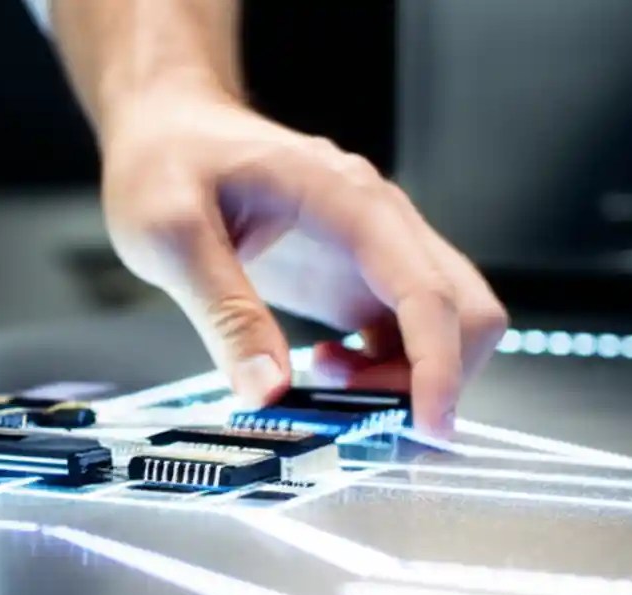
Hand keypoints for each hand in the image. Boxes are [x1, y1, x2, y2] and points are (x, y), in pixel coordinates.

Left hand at [99, 90, 506, 435]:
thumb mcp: (171, 234)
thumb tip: (266, 391)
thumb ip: (223, 311)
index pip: (427, 290)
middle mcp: (380, 222)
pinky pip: (405, 336)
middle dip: (430, 379)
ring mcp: (375, 251)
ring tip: (323, 385)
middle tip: (350, 414)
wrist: (167, 132)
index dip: (438, 364)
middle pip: (465, 311)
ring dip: (405, 380)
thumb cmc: (166, 164)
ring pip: (445, 329)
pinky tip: (322, 371)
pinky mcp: (357, 278)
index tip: (426, 426)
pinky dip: (383, 372)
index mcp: (346, 199)